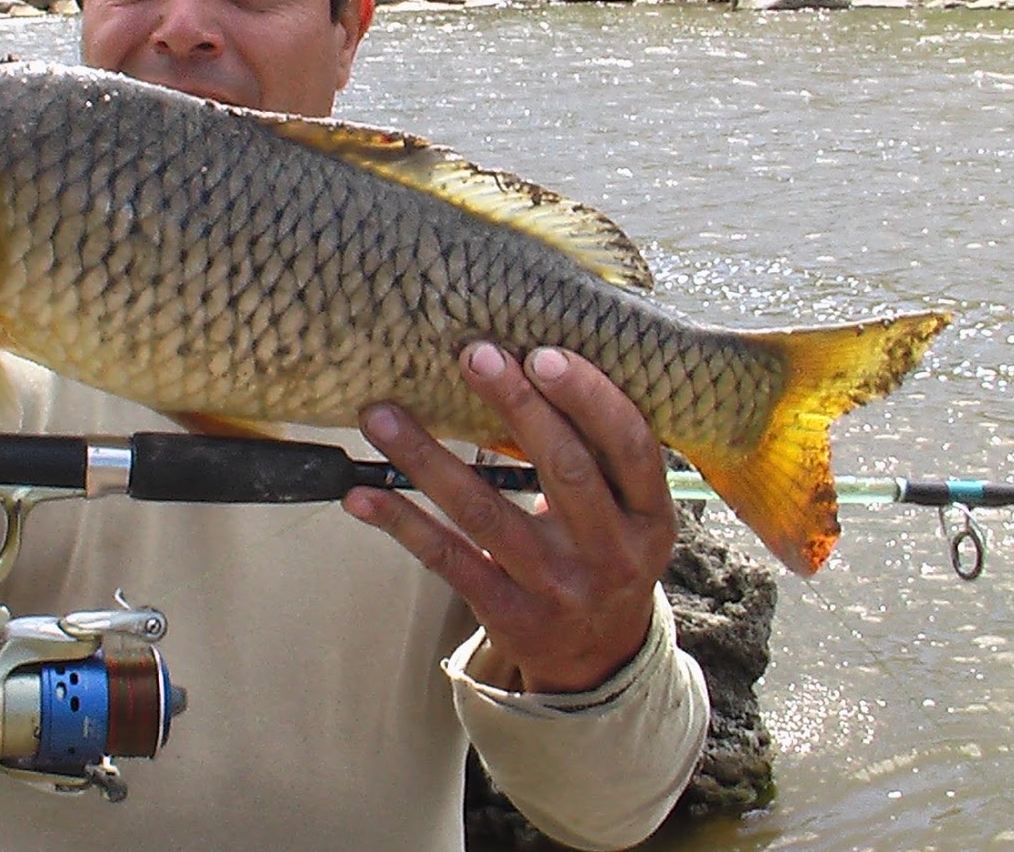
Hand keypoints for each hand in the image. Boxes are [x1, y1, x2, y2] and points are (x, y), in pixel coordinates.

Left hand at [344, 343, 675, 694]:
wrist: (598, 658)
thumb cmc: (603, 552)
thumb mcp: (630, 513)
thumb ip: (599, 455)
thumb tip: (530, 361)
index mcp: (650, 515)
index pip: (630, 446)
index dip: (590, 397)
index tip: (542, 355)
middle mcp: (611, 552)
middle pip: (563, 469)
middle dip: (516, 407)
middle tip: (471, 355)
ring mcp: (557, 587)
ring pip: (485, 512)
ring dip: (427, 458)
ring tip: (381, 415)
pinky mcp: (508, 615)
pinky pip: (447, 558)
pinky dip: (401, 522)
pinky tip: (363, 494)